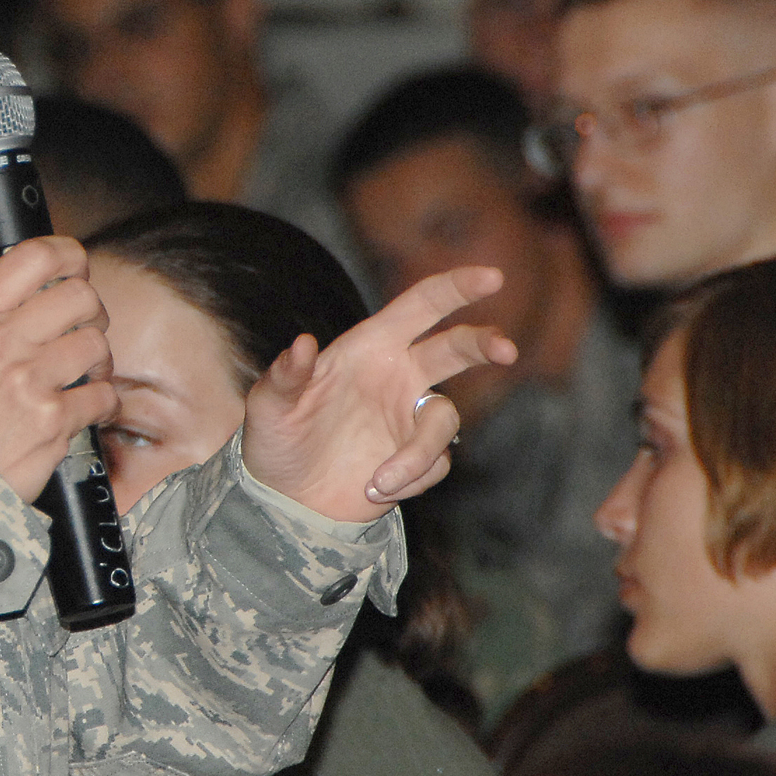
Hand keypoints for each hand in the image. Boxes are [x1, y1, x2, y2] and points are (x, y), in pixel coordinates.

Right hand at [0, 236, 117, 503]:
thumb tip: (40, 288)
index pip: (32, 257)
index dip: (68, 254)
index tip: (77, 266)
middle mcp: (0, 342)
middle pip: (79, 295)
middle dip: (93, 313)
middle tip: (84, 331)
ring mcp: (27, 380)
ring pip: (97, 343)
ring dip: (99, 362)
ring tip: (83, 375)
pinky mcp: (52, 419)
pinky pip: (103, 395)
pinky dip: (102, 404)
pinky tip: (85, 408)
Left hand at [240, 267, 513, 521]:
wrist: (284, 499)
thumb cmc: (275, 439)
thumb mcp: (269, 405)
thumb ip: (286, 374)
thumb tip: (303, 342)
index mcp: (370, 346)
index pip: (421, 306)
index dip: (457, 287)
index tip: (493, 277)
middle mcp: (399, 374)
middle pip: (457, 347)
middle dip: (485, 342)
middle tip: (506, 350)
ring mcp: (411, 417)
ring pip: (446, 420)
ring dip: (417, 454)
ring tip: (375, 482)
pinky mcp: (419, 458)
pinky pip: (437, 463)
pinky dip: (410, 479)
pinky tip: (374, 487)